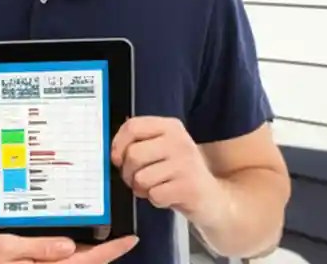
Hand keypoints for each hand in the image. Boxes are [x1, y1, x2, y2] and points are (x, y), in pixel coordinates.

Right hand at [0, 234, 137, 262]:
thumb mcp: (7, 248)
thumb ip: (40, 248)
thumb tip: (71, 246)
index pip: (88, 261)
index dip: (112, 250)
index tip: (132, 240)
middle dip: (107, 252)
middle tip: (123, 236)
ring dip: (92, 254)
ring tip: (105, 238)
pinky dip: (76, 256)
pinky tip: (76, 246)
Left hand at [111, 116, 225, 223]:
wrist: (214, 199)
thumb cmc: (179, 173)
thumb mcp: (163, 149)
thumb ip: (140, 143)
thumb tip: (113, 152)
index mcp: (171, 127)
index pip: (133, 126)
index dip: (118, 144)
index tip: (117, 158)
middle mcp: (180, 141)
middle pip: (133, 154)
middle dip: (127, 172)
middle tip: (136, 179)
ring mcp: (186, 164)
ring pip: (141, 177)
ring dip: (141, 189)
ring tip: (154, 187)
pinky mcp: (189, 187)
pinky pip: (154, 195)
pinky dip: (155, 200)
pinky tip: (167, 196)